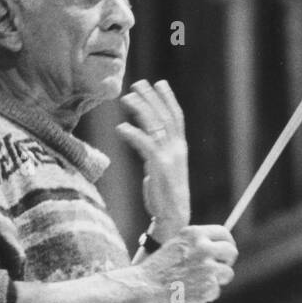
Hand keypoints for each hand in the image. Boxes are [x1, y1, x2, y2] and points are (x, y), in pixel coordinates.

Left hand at [117, 80, 190, 240]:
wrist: (173, 219)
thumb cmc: (165, 197)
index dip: (168, 99)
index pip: (176, 117)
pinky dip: (133, 134)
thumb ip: (156, 153)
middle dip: (152, 97)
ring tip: (126, 98)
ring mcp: (169, 158)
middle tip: (138, 83)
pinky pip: (145, 145)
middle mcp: (177, 150)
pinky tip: (121, 128)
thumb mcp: (163, 170)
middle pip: (165, 116)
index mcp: (180, 149)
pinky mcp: (159, 168)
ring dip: (141, 109)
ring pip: (155, 126)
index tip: (159, 83)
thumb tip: (144, 143)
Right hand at [138, 225, 237, 302]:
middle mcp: (204, 248)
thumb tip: (217, 247)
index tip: (226, 252)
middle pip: (231, 252)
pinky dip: (207, 294)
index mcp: (196, 234)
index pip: (224, 234)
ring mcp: (208, 267)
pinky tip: (192, 293)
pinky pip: (216, 291)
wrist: (146, 285)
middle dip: (227, 262)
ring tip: (199, 284)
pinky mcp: (209, 286)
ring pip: (227, 273)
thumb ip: (197, 244)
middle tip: (220, 270)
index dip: (227, 243)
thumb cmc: (159, 268)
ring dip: (218, 280)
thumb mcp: (177, 245)